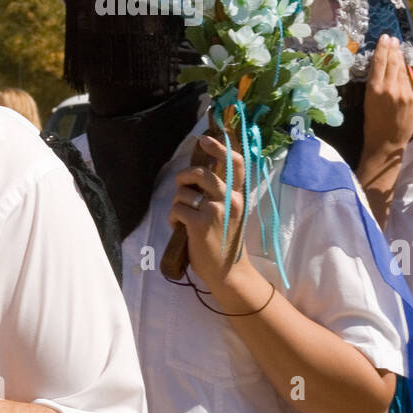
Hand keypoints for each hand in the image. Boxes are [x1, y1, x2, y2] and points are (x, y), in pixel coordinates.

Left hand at [167, 134, 257, 302]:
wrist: (228, 272)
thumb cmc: (225, 242)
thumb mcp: (231, 214)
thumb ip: (220, 194)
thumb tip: (199, 173)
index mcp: (239, 196)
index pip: (236, 163)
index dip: (219, 147)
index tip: (204, 139)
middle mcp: (231, 200)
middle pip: (202, 172)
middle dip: (184, 177)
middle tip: (182, 186)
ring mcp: (216, 211)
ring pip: (184, 192)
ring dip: (177, 204)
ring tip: (183, 218)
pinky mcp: (200, 223)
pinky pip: (176, 209)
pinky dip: (173, 219)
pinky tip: (180, 229)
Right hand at [362, 34, 412, 164]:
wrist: (387, 142)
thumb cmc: (373, 124)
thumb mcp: (368, 101)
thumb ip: (376, 84)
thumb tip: (382, 69)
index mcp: (374, 88)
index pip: (378, 62)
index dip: (382, 48)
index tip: (384, 38)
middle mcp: (388, 88)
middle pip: (391, 62)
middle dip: (392, 49)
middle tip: (392, 38)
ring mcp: (402, 92)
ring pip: (400, 69)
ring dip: (399, 57)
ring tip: (397, 47)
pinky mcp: (411, 98)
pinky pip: (407, 80)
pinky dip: (404, 70)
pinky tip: (403, 64)